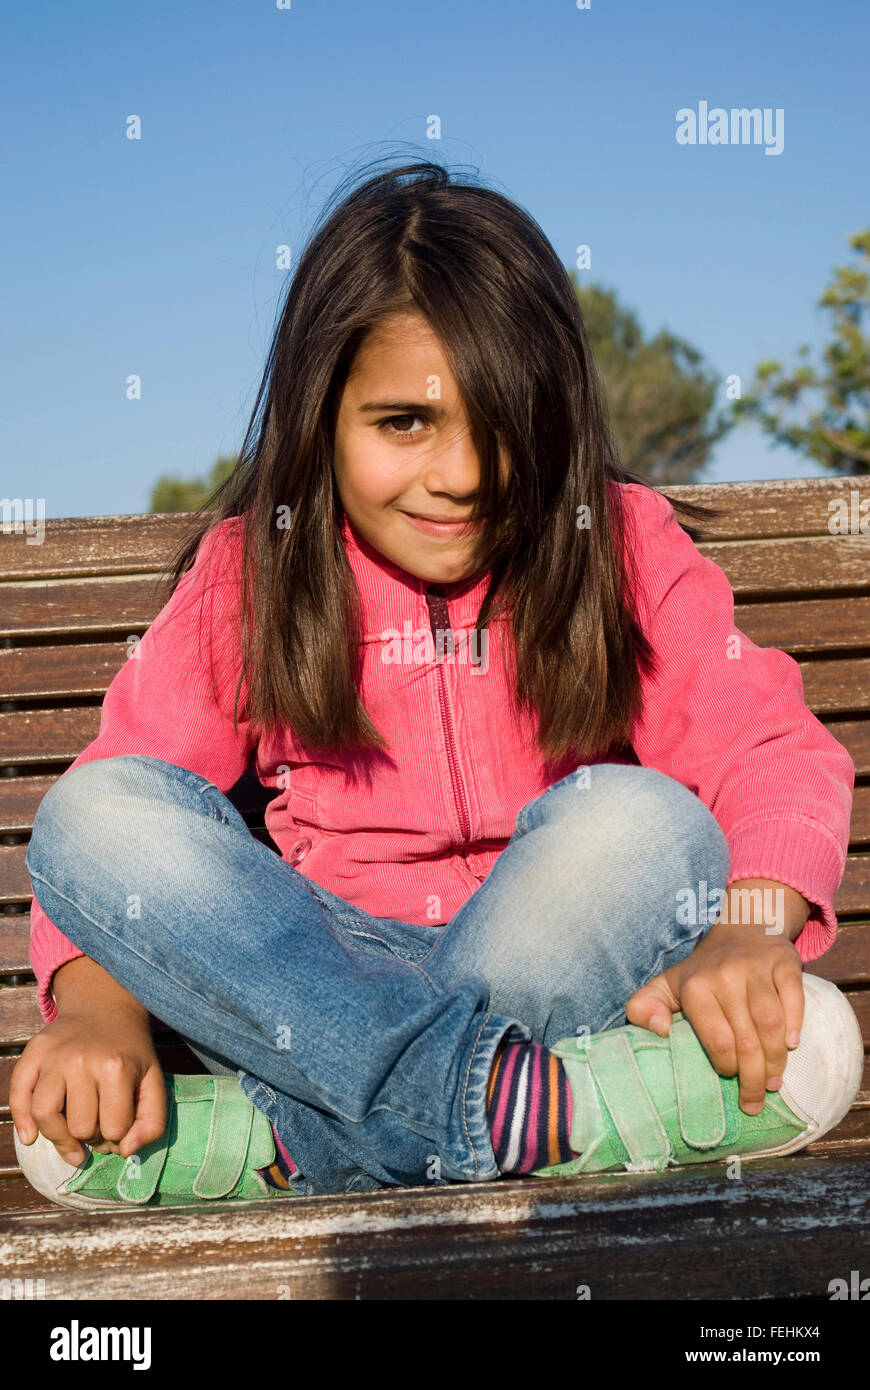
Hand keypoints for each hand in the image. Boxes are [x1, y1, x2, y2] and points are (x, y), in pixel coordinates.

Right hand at [9, 1009, 166, 1165]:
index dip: (118, 1136)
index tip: (118, 1127)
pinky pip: (18, 1095)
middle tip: (96, 1128)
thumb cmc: (130, 1051)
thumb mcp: (153, 1080)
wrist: (104, 1008)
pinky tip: (31, 1136)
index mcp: (115, 1068)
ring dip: (58, 1138)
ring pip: (45, 1116)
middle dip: (90, 1136)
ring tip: (71, 1143)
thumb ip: (152, 1121)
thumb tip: (127, 1151)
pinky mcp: (34, 1053)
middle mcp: (81, 1061)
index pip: (114, 1129)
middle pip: (79, 1127)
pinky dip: (21, 1121)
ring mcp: (54, 1057)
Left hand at [626, 882, 808, 1112]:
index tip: (728, 1079)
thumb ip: (644, 1006)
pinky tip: (792, 1046)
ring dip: (776, 1059)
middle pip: (746, 1038)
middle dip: (753, 1078)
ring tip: (774, 1082)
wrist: (742, 928)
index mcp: (696, 986)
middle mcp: (725, 976)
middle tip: (755, 1101)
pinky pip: (794, 998)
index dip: (726, 1066)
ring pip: (771, 1023)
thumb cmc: (703, 970)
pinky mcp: (784, 962)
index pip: (717, 1040)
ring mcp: (757, 968)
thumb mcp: (667, 985)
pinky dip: (796, 1024)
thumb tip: (658, 1029)